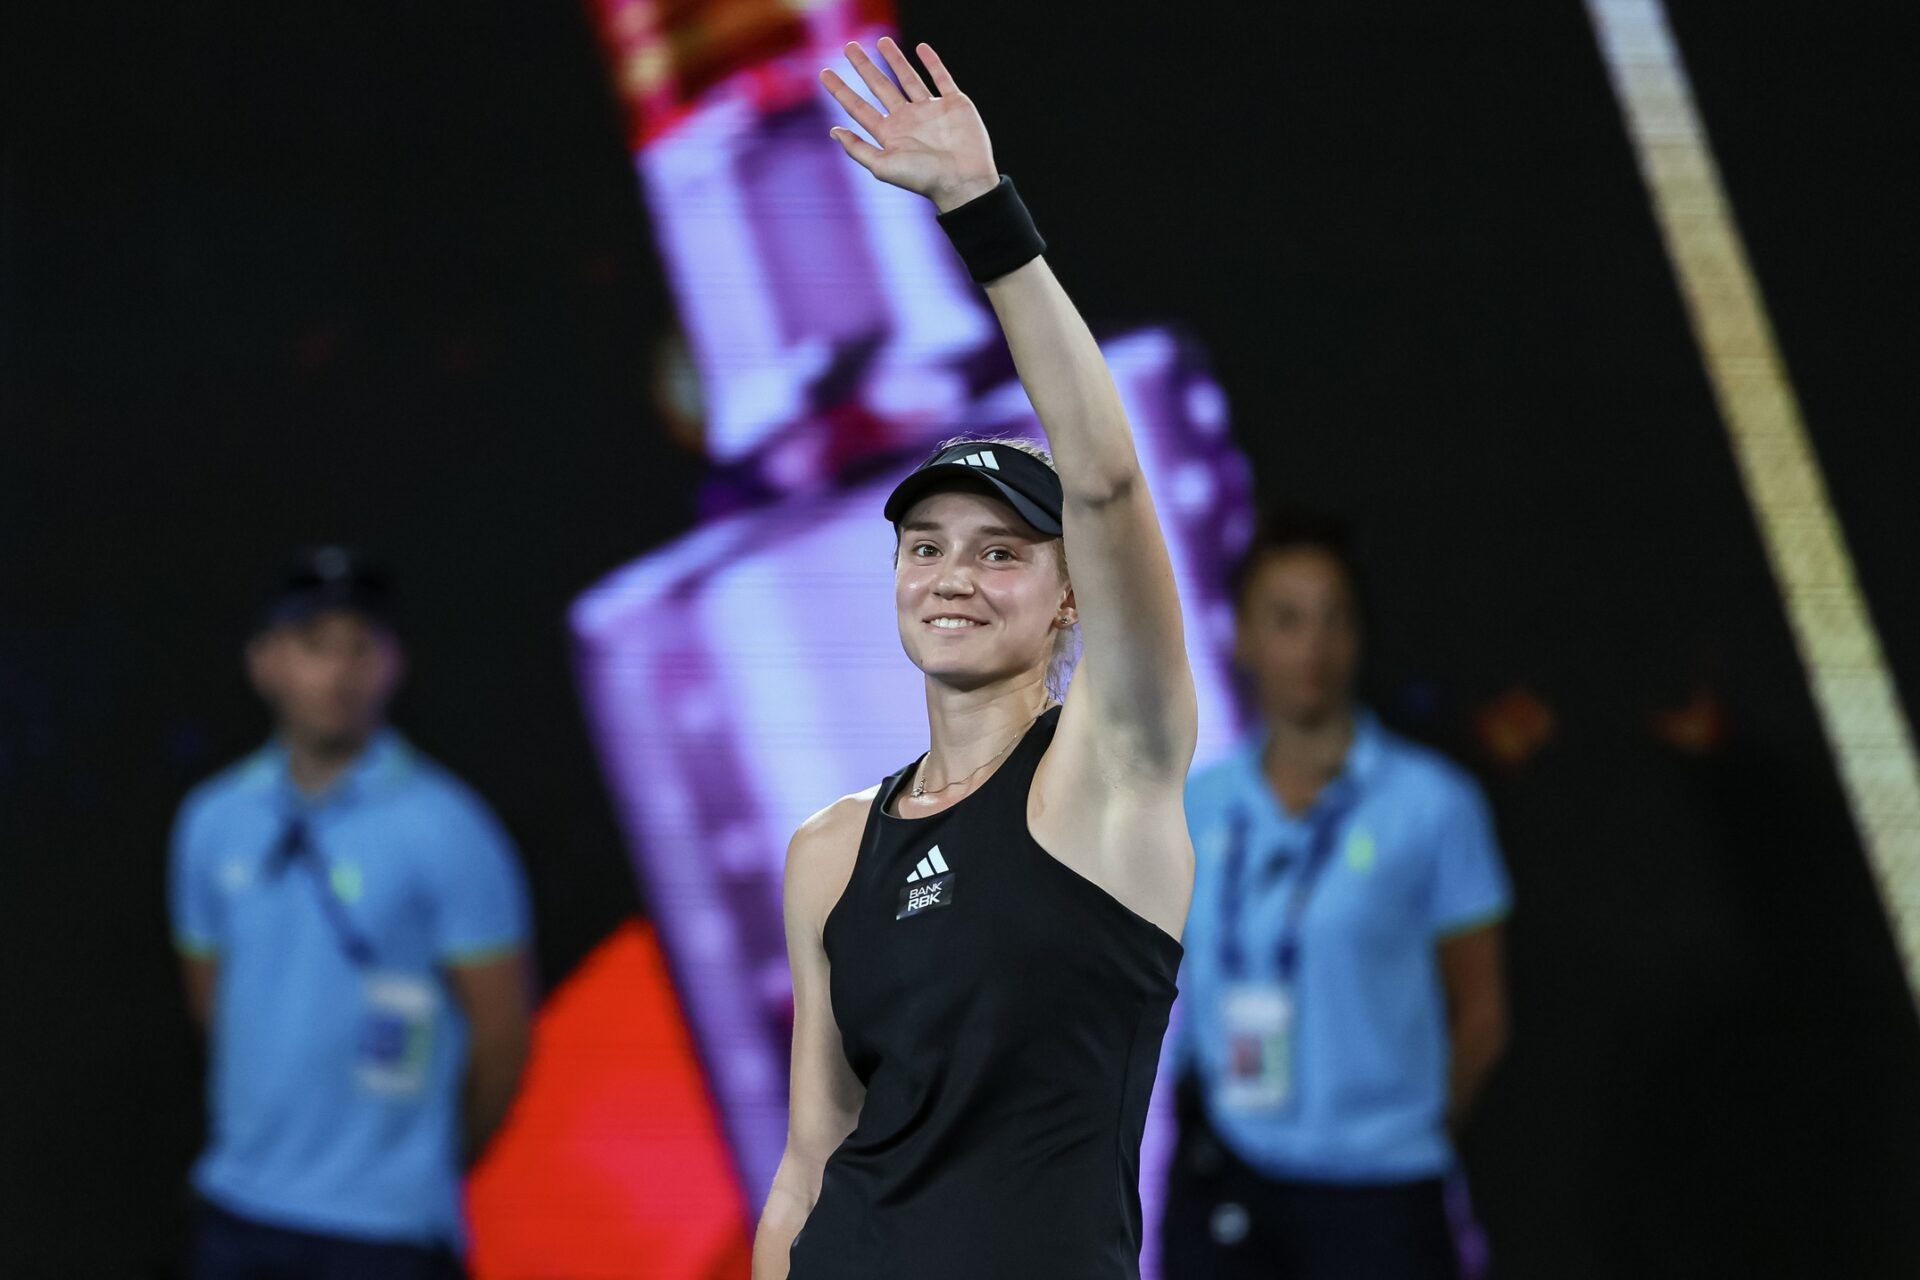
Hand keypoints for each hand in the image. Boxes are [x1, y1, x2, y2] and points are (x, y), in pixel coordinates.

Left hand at [820, 39, 1000, 212]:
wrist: (963, 180)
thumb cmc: (923, 179)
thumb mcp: (883, 166)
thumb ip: (858, 149)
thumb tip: (832, 131)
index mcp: (889, 134)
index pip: (859, 107)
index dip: (841, 91)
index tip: (823, 73)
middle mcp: (907, 120)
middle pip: (879, 86)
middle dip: (864, 67)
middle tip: (849, 46)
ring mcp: (930, 110)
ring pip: (908, 78)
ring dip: (895, 59)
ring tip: (881, 41)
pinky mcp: (953, 104)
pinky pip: (941, 78)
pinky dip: (933, 63)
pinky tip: (921, 48)